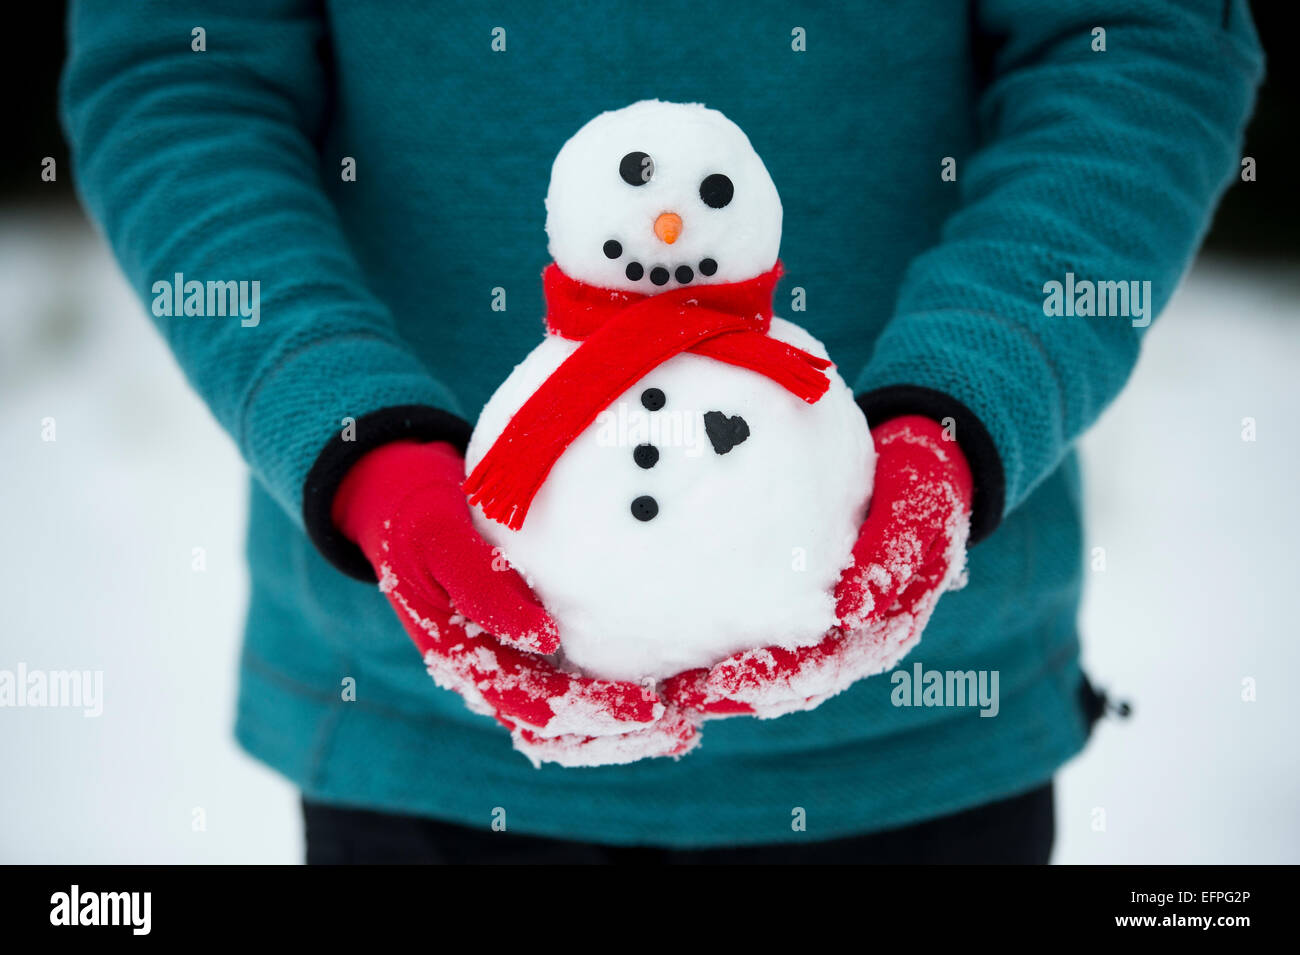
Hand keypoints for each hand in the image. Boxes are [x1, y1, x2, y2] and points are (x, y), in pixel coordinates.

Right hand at [333, 440, 697, 764]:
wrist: (406, 505)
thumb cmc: (421, 520)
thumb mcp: (437, 540)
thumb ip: (479, 586)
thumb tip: (540, 637)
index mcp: (466, 661)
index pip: (535, 707)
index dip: (592, 714)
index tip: (647, 704)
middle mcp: (494, 674)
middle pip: (564, 728)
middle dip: (622, 733)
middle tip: (681, 724)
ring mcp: (517, 664)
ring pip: (575, 721)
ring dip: (627, 731)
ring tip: (685, 727)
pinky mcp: (538, 646)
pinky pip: (581, 682)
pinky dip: (622, 695)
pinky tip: (670, 694)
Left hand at [662, 415, 973, 718]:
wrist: (923, 474)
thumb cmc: (917, 488)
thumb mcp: (916, 511)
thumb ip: (889, 555)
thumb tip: (855, 609)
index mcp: (887, 628)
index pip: (825, 665)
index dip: (776, 677)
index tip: (727, 677)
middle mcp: (859, 644)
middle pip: (793, 683)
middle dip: (738, 692)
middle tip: (685, 691)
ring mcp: (835, 636)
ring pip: (778, 680)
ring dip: (727, 689)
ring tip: (675, 690)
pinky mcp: (808, 619)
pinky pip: (769, 650)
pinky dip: (730, 660)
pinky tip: (684, 661)